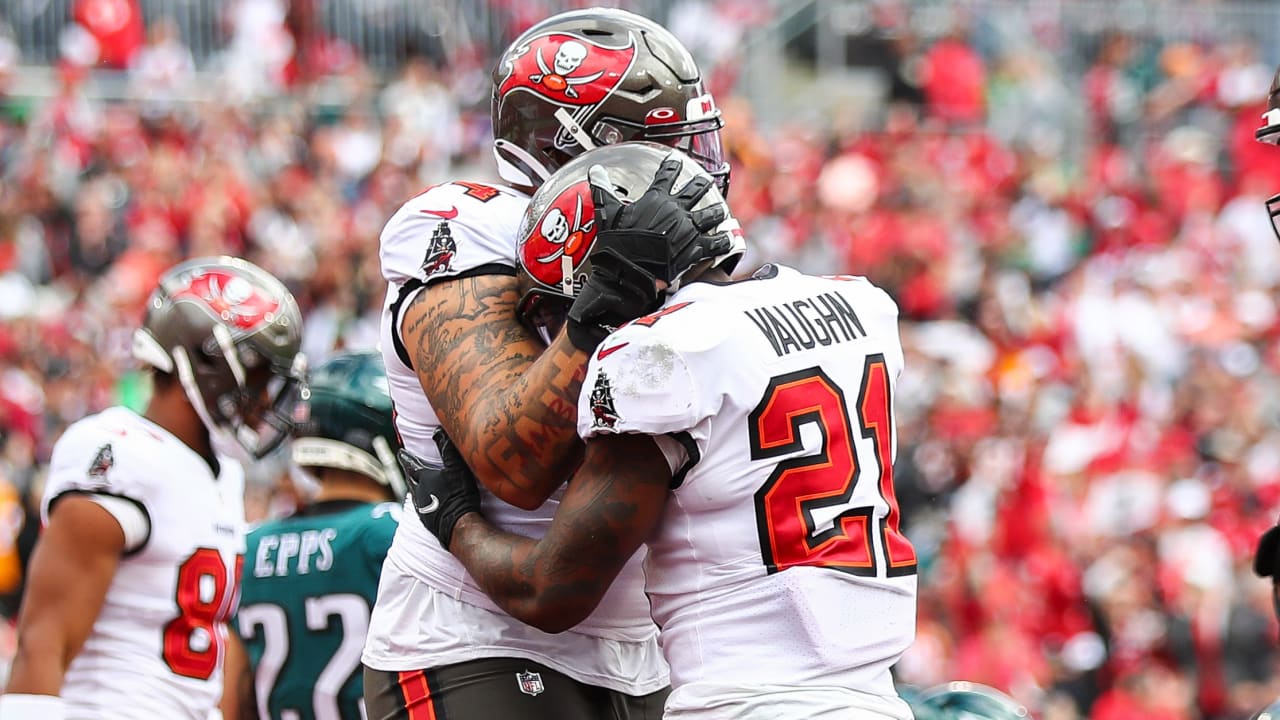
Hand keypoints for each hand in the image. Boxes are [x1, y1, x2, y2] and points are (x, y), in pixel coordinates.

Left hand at [397, 430, 481, 549]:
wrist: (457, 526)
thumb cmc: (458, 495)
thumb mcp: (456, 468)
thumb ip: (447, 448)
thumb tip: (437, 430)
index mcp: (424, 478)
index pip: (412, 464)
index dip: (407, 457)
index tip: (401, 452)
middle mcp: (419, 492)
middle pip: (411, 480)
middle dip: (409, 472)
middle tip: (407, 467)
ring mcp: (423, 508)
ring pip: (415, 494)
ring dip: (415, 488)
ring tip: (416, 485)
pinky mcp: (428, 521)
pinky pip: (422, 508)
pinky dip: (423, 502)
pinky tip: (427, 505)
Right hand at [566, 154, 732, 350]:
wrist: (630, 271)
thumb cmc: (618, 243)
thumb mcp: (608, 212)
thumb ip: (603, 189)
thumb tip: (594, 170)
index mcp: (657, 199)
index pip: (667, 175)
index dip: (672, 166)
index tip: (676, 161)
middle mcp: (677, 211)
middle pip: (696, 190)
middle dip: (702, 184)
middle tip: (706, 181)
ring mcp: (689, 229)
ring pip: (711, 214)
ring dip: (717, 211)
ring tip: (721, 209)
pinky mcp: (696, 249)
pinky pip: (716, 243)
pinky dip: (724, 241)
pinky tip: (729, 239)